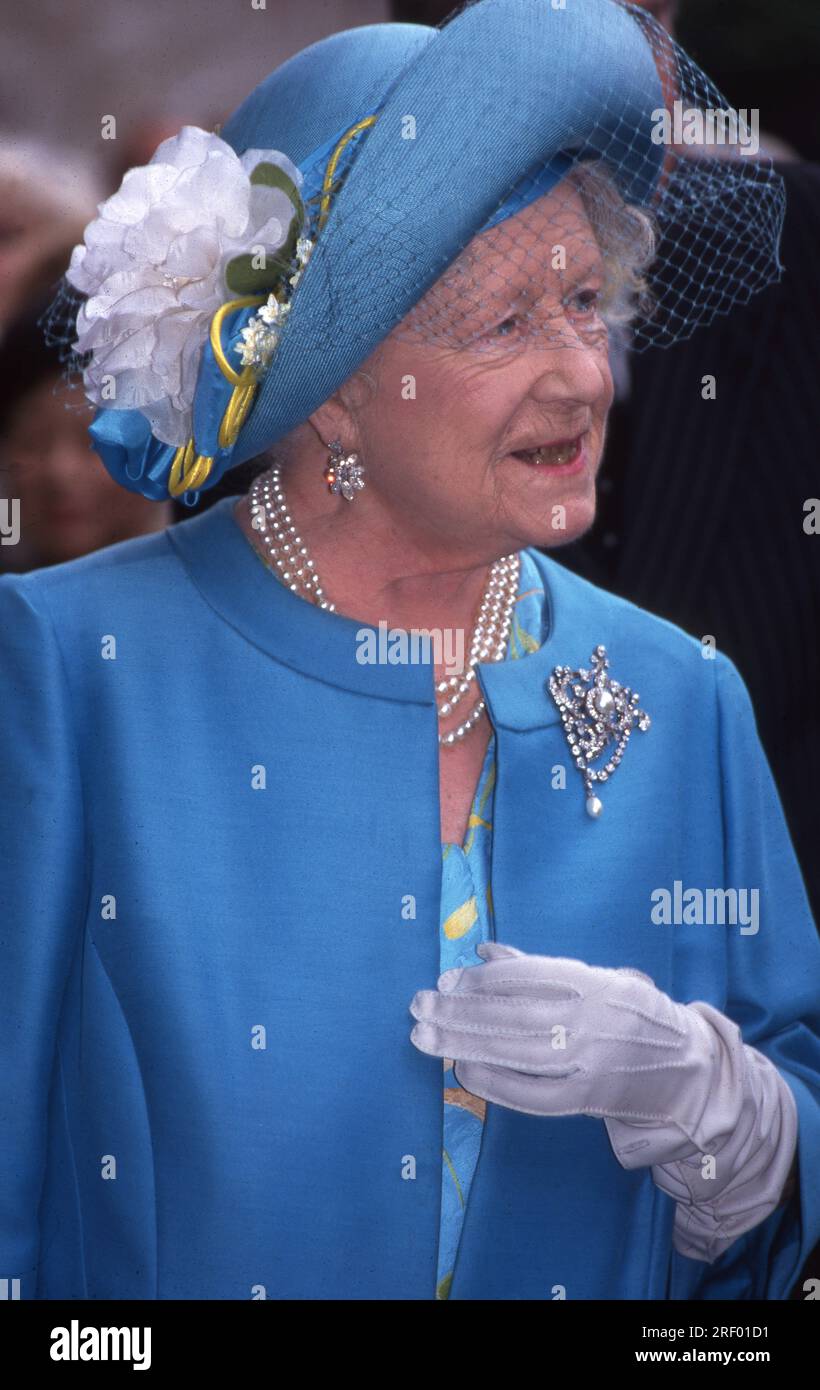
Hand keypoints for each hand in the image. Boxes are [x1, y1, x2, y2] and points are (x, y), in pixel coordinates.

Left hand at [409, 941, 737, 1159]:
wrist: (689, 1070)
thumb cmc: (633, 1014)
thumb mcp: (598, 978)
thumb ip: (537, 966)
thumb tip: (483, 950)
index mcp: (595, 983)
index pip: (527, 977)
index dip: (481, 978)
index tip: (446, 979)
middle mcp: (592, 1021)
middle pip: (513, 1014)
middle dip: (459, 1010)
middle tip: (418, 1005)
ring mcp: (590, 1063)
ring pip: (516, 1052)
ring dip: (464, 1043)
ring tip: (425, 1036)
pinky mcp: (588, 1100)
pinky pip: (533, 1094)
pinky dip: (495, 1082)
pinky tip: (464, 1069)